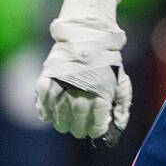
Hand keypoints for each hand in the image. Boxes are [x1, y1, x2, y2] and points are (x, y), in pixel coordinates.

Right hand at [35, 0, 131, 141]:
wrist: (88, 34)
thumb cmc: (106, 60)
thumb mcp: (120, 79)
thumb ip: (121, 101)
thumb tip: (118, 123)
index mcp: (102, 91)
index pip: (96, 120)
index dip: (95, 129)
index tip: (94, 131)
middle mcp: (83, 89)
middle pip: (77, 118)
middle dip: (78, 129)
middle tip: (78, 131)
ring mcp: (65, 82)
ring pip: (59, 112)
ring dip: (61, 122)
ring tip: (64, 126)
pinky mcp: (50, 75)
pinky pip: (43, 98)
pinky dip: (43, 109)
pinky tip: (47, 116)